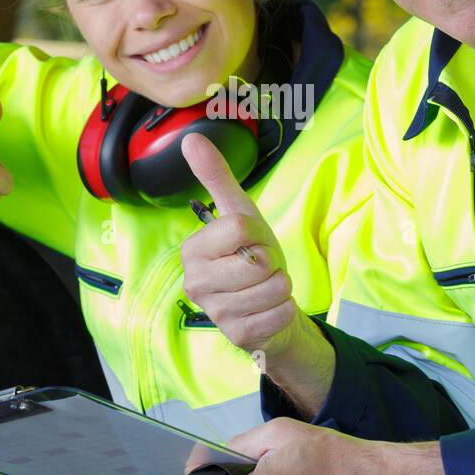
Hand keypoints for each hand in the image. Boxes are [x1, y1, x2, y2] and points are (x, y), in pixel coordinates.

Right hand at [179, 132, 305, 357]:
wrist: (268, 305)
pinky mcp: (237, 336)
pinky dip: (285, 309)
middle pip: (256, 261)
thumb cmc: (252, 257)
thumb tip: (190, 138)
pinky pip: (279, 313)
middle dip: (271, 262)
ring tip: (265, 287)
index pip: (240, 228)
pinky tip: (270, 309)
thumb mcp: (240, 214)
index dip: (257, 233)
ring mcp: (214, 312)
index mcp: (193, 250)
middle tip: (259, 269)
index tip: (251, 242)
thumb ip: (216, 177)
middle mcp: (195, 282)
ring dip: (280, 286)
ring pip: (271, 288)